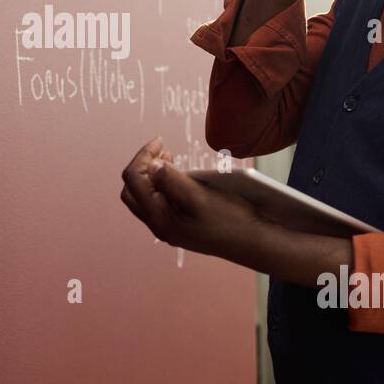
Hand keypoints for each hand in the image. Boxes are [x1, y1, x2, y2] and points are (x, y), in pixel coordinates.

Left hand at [119, 137, 262, 259]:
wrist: (251, 243)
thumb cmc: (230, 220)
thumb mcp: (200, 196)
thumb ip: (172, 180)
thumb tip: (152, 164)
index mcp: (159, 218)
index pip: (134, 179)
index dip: (143, 155)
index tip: (160, 140)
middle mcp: (158, 225)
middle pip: (132, 189)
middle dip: (142, 165)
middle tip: (162, 149)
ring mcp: (167, 227)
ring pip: (144, 197)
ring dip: (151, 174)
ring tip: (169, 157)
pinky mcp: (178, 226)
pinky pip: (159, 202)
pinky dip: (162, 185)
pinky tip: (179, 176)